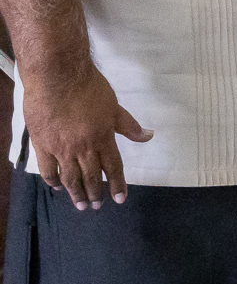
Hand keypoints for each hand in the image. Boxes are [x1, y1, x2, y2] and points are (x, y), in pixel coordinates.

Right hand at [25, 64, 151, 208]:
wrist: (57, 77)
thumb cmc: (88, 88)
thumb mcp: (114, 106)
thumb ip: (129, 125)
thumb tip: (148, 136)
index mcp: (103, 138)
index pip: (113, 168)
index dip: (117, 185)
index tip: (120, 199)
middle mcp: (83, 148)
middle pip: (91, 176)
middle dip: (96, 193)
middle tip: (98, 206)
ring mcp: (61, 148)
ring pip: (70, 177)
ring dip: (77, 193)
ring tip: (81, 205)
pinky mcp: (42, 144)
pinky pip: (48, 168)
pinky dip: (53, 180)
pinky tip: (57, 187)